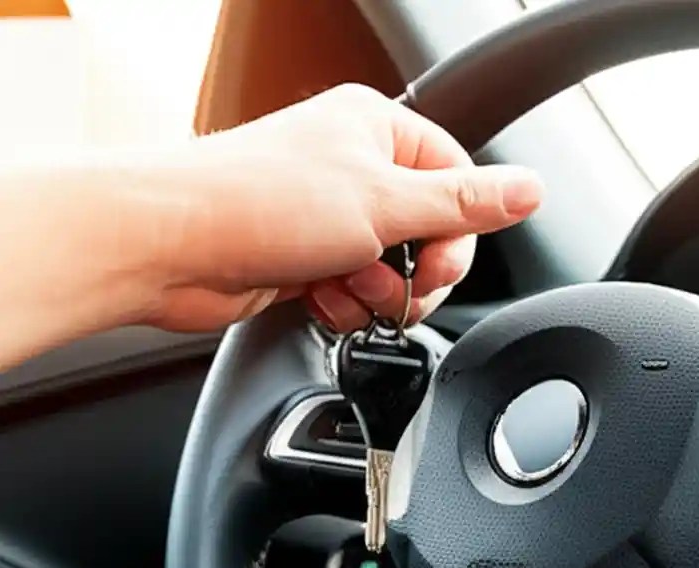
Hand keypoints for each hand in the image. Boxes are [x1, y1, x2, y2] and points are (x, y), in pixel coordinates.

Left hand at [144, 83, 542, 332]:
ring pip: (394, 270)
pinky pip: (355, 291)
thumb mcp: (386, 203)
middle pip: (431, 233)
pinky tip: (319, 298)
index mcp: (379, 131)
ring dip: (377, 292)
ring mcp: (328, 216)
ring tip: (343, 285)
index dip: (460, 231)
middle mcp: (354, 168)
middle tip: (396, 282)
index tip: (442, 261)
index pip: (460, 181)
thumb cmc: (257, 202)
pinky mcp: (304, 259)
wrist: (166, 246)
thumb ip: (467, 205)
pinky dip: (345, 304)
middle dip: (416, 271)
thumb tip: (532, 190)